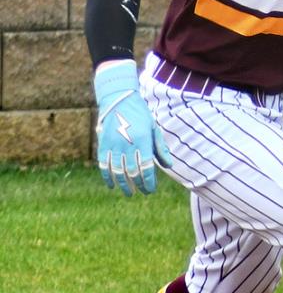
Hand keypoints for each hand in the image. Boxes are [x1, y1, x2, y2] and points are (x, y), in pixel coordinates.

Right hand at [94, 60, 171, 195]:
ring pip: (117, 171)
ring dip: (123, 184)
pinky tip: (112, 185)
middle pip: (132, 171)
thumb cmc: (141, 116)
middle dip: (138, 184)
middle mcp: (127, 143)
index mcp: (143, 139)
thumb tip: (168, 165)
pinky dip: (107, 177)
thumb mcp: (154, 129)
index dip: (148, 181)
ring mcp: (113, 144)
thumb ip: (160, 148)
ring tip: (129, 192)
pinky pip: (104, 165)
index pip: (147, 167)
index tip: (150, 190)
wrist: (119, 100)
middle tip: (142, 192)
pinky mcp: (103, 144)